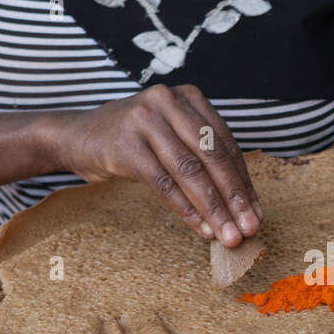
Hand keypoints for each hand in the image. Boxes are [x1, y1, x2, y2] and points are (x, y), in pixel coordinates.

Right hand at [58, 84, 260, 246]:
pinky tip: (201, 228)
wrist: (76, 137)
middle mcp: (169, 102)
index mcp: (189, 97)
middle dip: (234, 197)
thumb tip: (242, 205)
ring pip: (190, 171)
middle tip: (250, 228)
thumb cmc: (133, 142)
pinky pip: (163, 183)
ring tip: (228, 235)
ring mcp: (145, 120)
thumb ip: (203, 160)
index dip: (244, 182)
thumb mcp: (171, 138)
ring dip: (213, 209)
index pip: (226, 144)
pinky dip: (186, 209)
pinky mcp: (125, 145)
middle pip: (212, 156)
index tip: (256, 213)